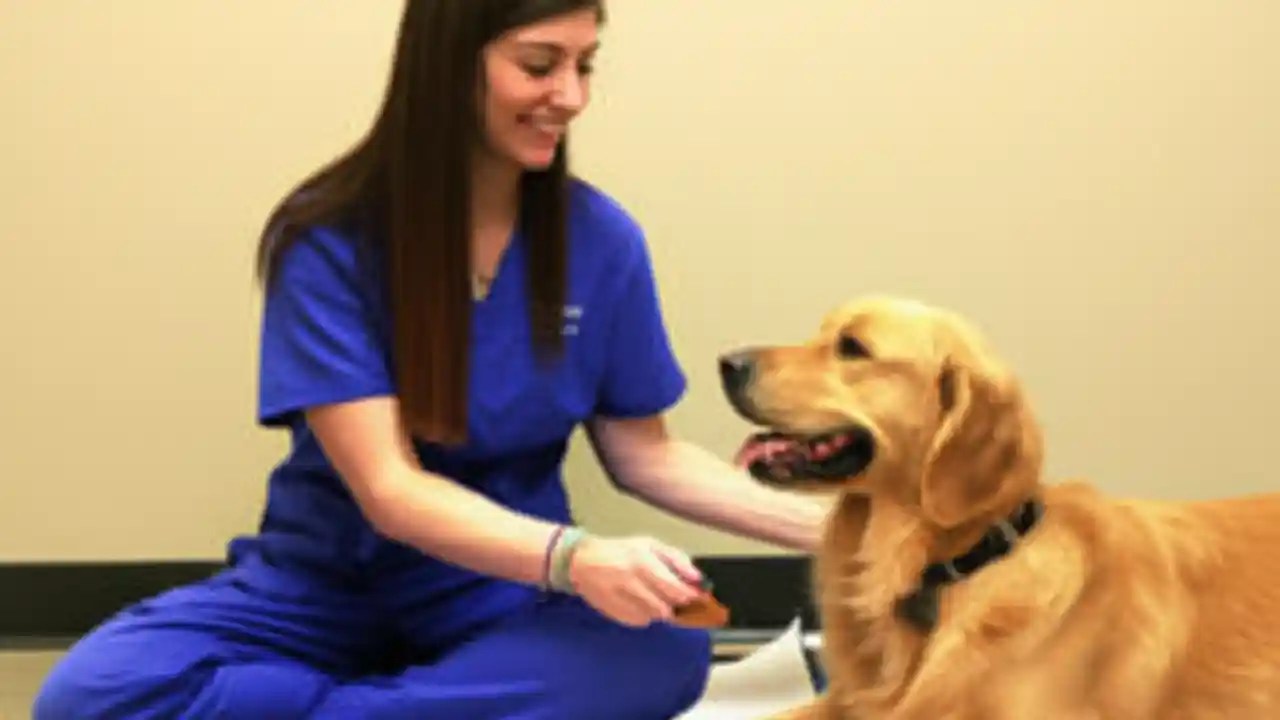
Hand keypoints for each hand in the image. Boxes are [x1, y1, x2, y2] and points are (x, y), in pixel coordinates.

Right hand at [567, 535, 706, 626]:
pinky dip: (645, 615)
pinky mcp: (614, 613)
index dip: (689, 595)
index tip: (695, 595)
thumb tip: (697, 578)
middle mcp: (632, 582)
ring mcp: (621, 600)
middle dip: (675, 604)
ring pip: (655, 616)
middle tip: (674, 596)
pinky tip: (638, 602)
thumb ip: (676, 559)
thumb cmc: (620, 551)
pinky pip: (640, 621)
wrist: (582, 562)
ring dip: (660, 609)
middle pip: (666, 607)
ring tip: (652, 595)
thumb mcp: (650, 545)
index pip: (675, 588)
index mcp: (643, 562)